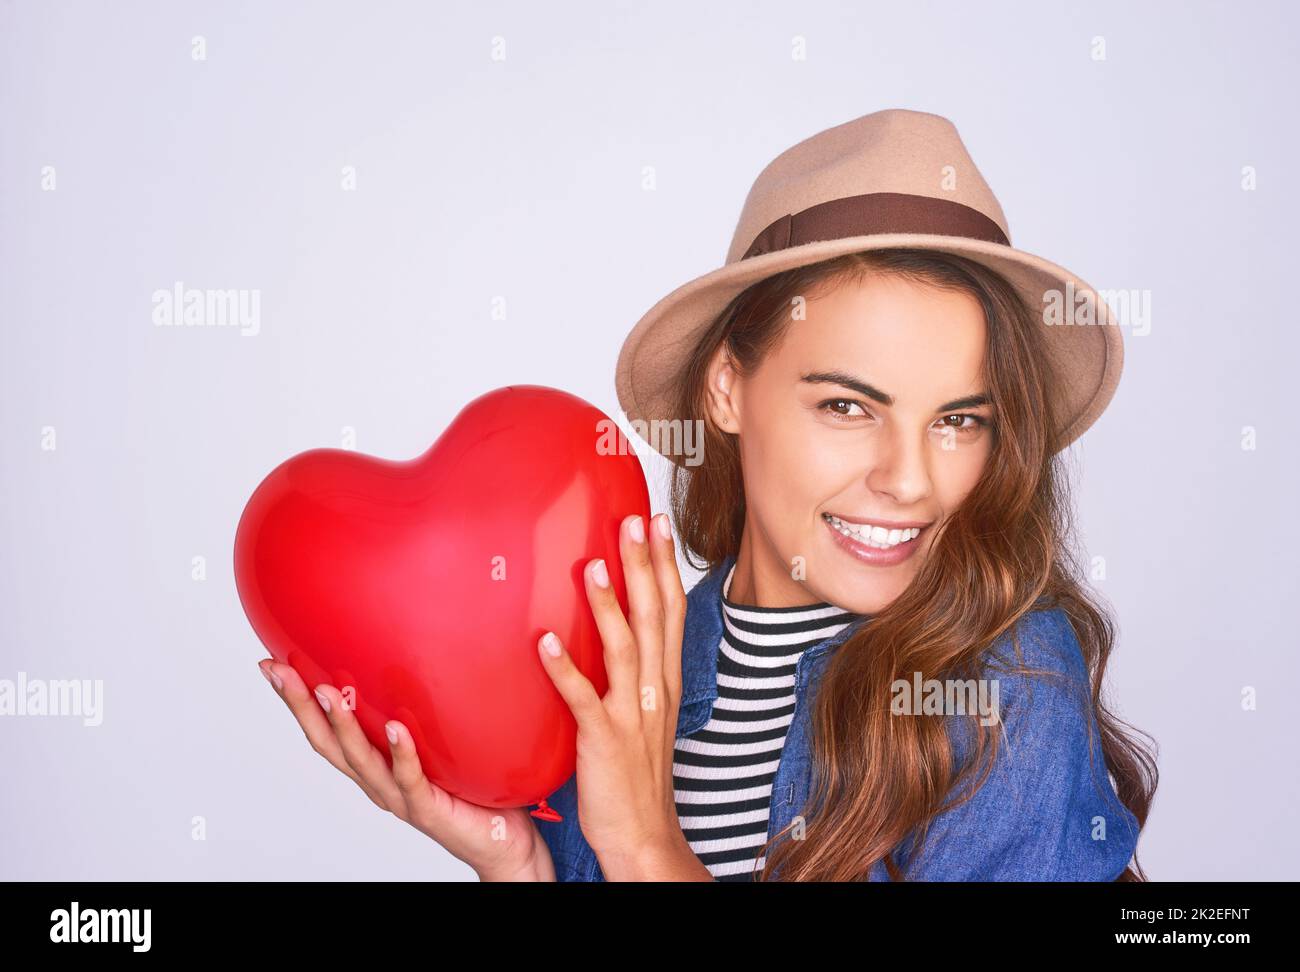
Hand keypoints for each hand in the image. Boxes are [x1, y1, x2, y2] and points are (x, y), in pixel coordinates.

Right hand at [258, 658, 554, 881]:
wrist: (503, 842)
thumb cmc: (473, 790)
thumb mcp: (442, 741)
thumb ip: (427, 708)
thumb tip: (426, 650)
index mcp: (375, 765)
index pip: (325, 729)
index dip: (296, 701)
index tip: (271, 664)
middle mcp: (378, 782)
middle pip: (327, 743)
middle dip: (300, 707)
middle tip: (279, 671)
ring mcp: (399, 796)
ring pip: (360, 760)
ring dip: (341, 725)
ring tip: (326, 692)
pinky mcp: (427, 808)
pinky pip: (410, 778)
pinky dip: (401, 752)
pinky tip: (395, 727)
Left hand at [536, 512, 711, 880]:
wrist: (644, 834)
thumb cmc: (638, 773)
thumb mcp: (646, 711)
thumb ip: (634, 667)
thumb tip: (615, 624)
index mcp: (666, 679)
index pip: (672, 609)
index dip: (666, 564)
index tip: (658, 522)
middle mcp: (655, 688)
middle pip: (654, 616)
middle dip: (645, 566)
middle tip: (634, 520)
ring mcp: (631, 713)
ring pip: (624, 647)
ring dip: (607, 605)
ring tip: (592, 564)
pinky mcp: (603, 739)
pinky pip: (582, 698)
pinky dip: (564, 669)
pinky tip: (545, 642)